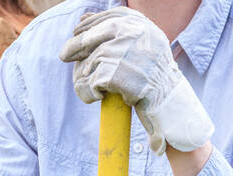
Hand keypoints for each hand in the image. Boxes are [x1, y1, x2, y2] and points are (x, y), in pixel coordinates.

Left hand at [60, 8, 213, 154]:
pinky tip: (97, 97)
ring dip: (82, 77)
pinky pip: (88, 83)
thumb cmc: (152, 74)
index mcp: (136, 22)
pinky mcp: (114, 74)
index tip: (75, 35)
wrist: (168, 99)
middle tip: (64, 56)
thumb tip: (82, 18)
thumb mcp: (140, 43)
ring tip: (95, 87)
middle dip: (73, 48)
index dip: (84, 28)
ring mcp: (121, 52)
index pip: (101, 19)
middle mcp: (129, 32)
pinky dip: (87, 93)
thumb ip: (115, 28)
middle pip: (87, 39)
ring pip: (86, 64)